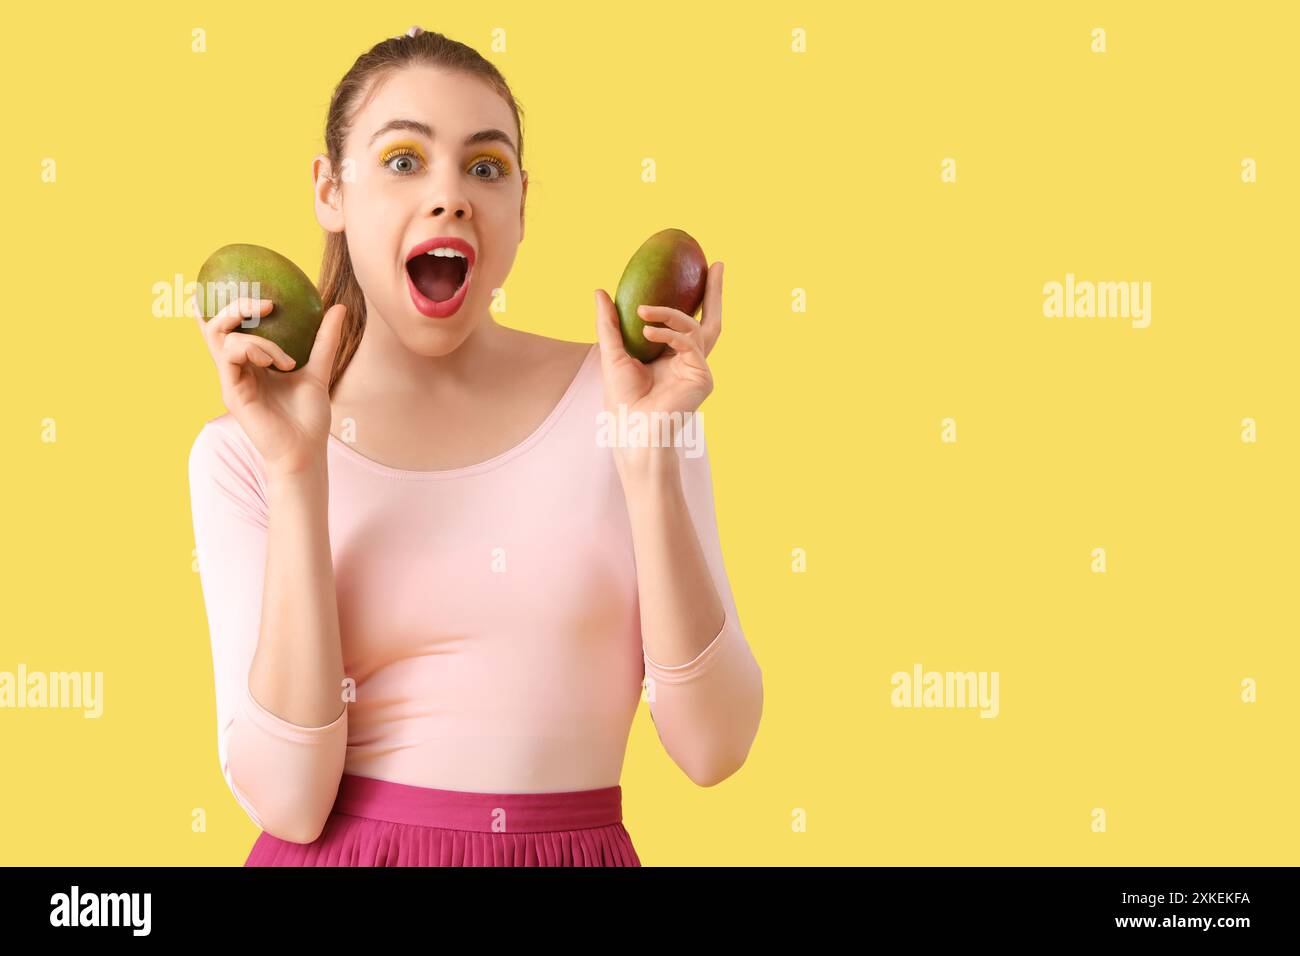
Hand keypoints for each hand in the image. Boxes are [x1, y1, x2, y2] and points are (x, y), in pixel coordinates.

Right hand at [193, 294, 346, 476]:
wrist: (306, 451)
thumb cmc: (308, 417)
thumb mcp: (319, 370)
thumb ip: (325, 340)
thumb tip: (337, 307)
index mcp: (251, 363)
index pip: (228, 328)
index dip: (223, 304)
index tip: (241, 282)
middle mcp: (236, 369)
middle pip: (215, 326)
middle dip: (235, 307)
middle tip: (267, 305)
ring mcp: (231, 380)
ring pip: (224, 338)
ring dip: (258, 338)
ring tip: (285, 360)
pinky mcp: (232, 392)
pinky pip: (231, 357)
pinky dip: (255, 351)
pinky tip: (279, 363)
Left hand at [593, 261, 723, 472]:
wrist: (632, 429)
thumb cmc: (622, 399)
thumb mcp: (612, 353)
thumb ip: (609, 323)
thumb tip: (600, 290)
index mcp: (672, 355)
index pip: (686, 322)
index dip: (693, 298)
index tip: (694, 270)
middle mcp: (689, 360)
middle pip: (710, 320)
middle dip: (715, 292)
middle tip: (717, 264)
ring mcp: (698, 368)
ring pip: (696, 328)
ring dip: (670, 314)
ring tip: (643, 312)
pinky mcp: (702, 377)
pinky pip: (690, 344)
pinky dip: (670, 334)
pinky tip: (648, 331)